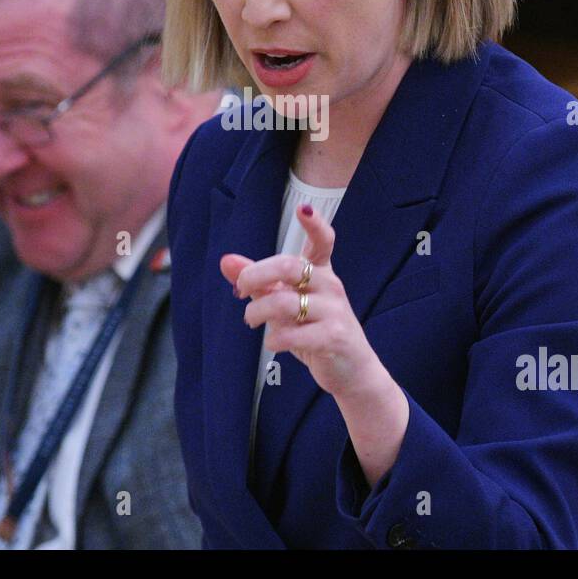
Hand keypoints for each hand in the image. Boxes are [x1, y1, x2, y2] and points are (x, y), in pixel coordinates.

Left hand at [220, 204, 389, 401]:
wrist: (351, 370)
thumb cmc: (314, 331)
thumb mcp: (285, 303)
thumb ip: (258, 282)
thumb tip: (226, 261)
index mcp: (320, 273)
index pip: (323, 241)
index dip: (315, 224)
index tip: (304, 208)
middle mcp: (330, 286)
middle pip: (289, 266)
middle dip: (255, 274)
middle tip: (239, 288)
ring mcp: (335, 311)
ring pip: (284, 302)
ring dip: (257, 312)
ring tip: (251, 321)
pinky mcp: (334, 337)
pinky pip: (293, 334)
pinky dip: (274, 339)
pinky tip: (272, 343)